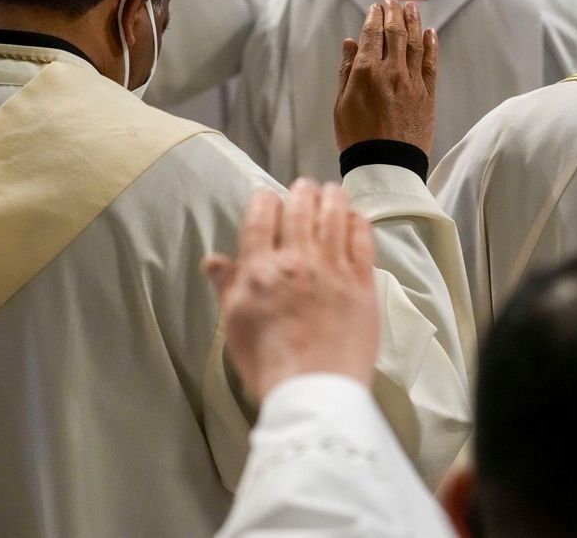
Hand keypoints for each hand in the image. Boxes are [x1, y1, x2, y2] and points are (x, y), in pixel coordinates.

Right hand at [204, 181, 379, 401]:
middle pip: (301, 211)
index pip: (262, 219)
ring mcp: (333, 269)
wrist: (313, 389)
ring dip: (332, 199)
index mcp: (261, 270)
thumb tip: (213, 260)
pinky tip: (356, 216)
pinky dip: (358, 222)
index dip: (266, 201)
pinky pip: (362, 241)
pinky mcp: (362, 282)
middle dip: (302, 193)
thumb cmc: (268, 364)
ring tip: (331, 190)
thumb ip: (227, 287)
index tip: (269, 196)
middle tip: (305, 186)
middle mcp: (298, 261)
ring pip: (334, 218)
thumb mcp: (236, 325)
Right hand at [335, 0, 437, 154]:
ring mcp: (412, 82)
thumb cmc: (357, 137)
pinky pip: (431, 64)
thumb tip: (350, 42)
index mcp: (365, 72)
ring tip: (411, 7)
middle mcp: (391, 71)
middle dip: (393, 12)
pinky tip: (430, 33)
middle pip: (395, 32)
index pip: (371, 34)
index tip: (376, 6)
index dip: (374, 16)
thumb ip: (347, 70)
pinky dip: (431, 46)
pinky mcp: (428, 95)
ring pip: (415, 43)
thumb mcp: (341, 104)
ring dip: (413, 22)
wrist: (386, 164)